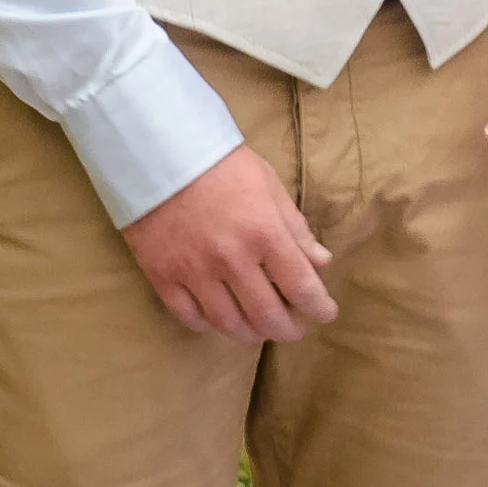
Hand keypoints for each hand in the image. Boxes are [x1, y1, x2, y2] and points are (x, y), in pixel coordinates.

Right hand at [123, 142, 338, 345]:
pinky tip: (218, 319)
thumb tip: (321, 263)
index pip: (300, 286)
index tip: (326, 314)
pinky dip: (208, 325)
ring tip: (259, 330)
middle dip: (286, 329)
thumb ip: (295, 229)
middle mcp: (231, 259)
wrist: (162, 152)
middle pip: (266, 316)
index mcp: (264, 233)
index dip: (318, 307)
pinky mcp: (162, 276)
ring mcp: (194, 271)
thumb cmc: (224, 165)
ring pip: (228, 324)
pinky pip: (189, 317)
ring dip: (250, 334)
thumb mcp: (270, 186)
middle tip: (294, 329)